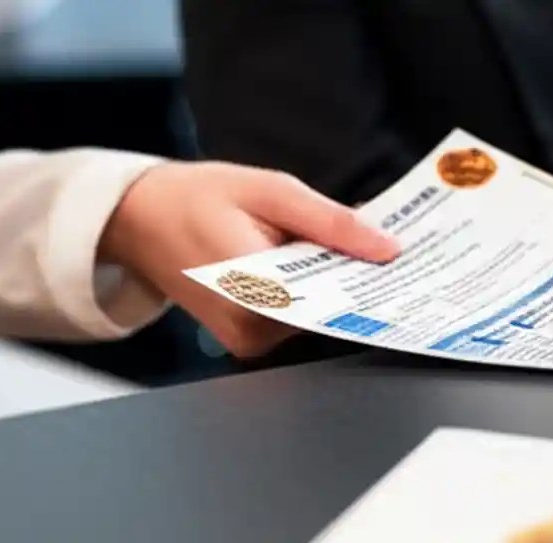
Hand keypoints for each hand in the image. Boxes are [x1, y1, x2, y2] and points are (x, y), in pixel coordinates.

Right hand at [100, 161, 398, 356]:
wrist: (140, 218)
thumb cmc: (198, 197)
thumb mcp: (271, 191)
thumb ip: (332, 223)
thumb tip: (386, 248)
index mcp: (255, 291)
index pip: (338, 300)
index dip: (377, 282)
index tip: (412, 268)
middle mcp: (252, 329)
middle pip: (331, 310)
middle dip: (360, 278)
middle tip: (393, 248)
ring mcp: (249, 342)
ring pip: (318, 315)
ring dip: (336, 284)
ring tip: (358, 250)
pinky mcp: (248, 341)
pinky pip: (298, 319)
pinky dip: (314, 293)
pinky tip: (321, 265)